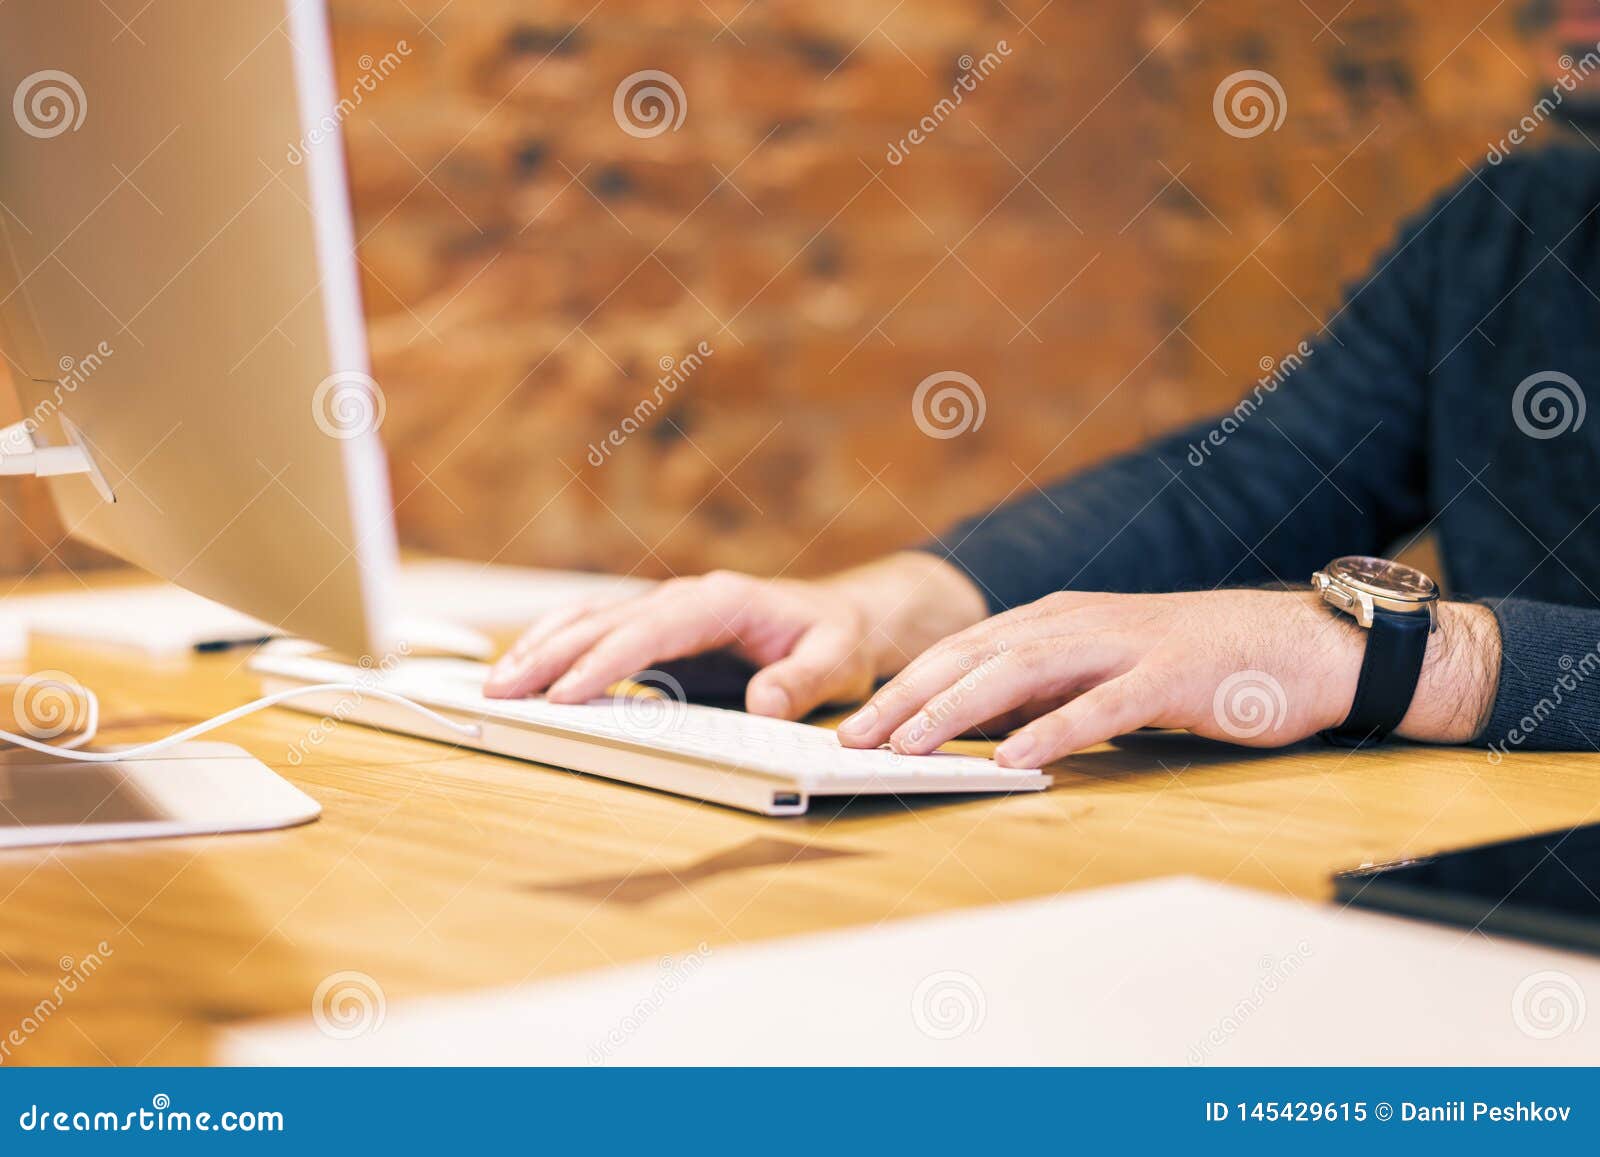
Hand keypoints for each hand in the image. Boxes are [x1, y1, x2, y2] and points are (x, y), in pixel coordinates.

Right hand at [482, 552, 988, 718]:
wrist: (840, 618)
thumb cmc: (837, 639)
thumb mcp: (838, 661)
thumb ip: (804, 682)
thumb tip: (765, 705)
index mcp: (721, 600)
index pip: (651, 630)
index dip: (605, 662)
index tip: (565, 694)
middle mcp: (684, 597)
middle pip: (604, 622)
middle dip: (550, 656)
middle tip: (501, 694)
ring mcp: (665, 609)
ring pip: (588, 620)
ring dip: (540, 649)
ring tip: (495, 686)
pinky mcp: (657, 629)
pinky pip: (596, 630)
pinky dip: (555, 646)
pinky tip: (525, 671)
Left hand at [835, 589, 1500, 766]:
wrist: (1299, 647)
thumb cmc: (1196, 667)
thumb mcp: (1101, 671)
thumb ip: (1041, 691)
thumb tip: (971, 727)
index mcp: (1055, 620)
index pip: (960, 652)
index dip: (902, 687)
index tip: (852, 725)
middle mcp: (1077, 622)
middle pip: (972, 656)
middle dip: (907, 698)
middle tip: (855, 738)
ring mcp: (1121, 645)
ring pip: (1021, 672)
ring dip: (958, 710)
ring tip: (910, 746)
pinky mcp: (1167, 676)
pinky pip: (1099, 706)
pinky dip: (1052, 730)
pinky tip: (1013, 757)